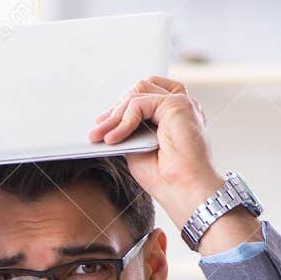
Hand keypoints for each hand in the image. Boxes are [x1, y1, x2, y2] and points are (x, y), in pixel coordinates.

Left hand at [90, 76, 229, 228]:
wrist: (184, 190)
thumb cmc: (166, 177)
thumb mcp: (137, 149)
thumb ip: (128, 130)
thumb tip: (105, 122)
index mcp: (173, 114)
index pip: (144, 95)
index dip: (121, 106)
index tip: (100, 123)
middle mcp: (179, 105)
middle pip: (140, 89)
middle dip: (115, 110)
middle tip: (96, 132)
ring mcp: (180, 103)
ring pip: (138, 93)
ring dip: (116, 115)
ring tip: (101, 136)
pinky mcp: (178, 104)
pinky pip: (140, 103)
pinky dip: (124, 121)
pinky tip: (114, 138)